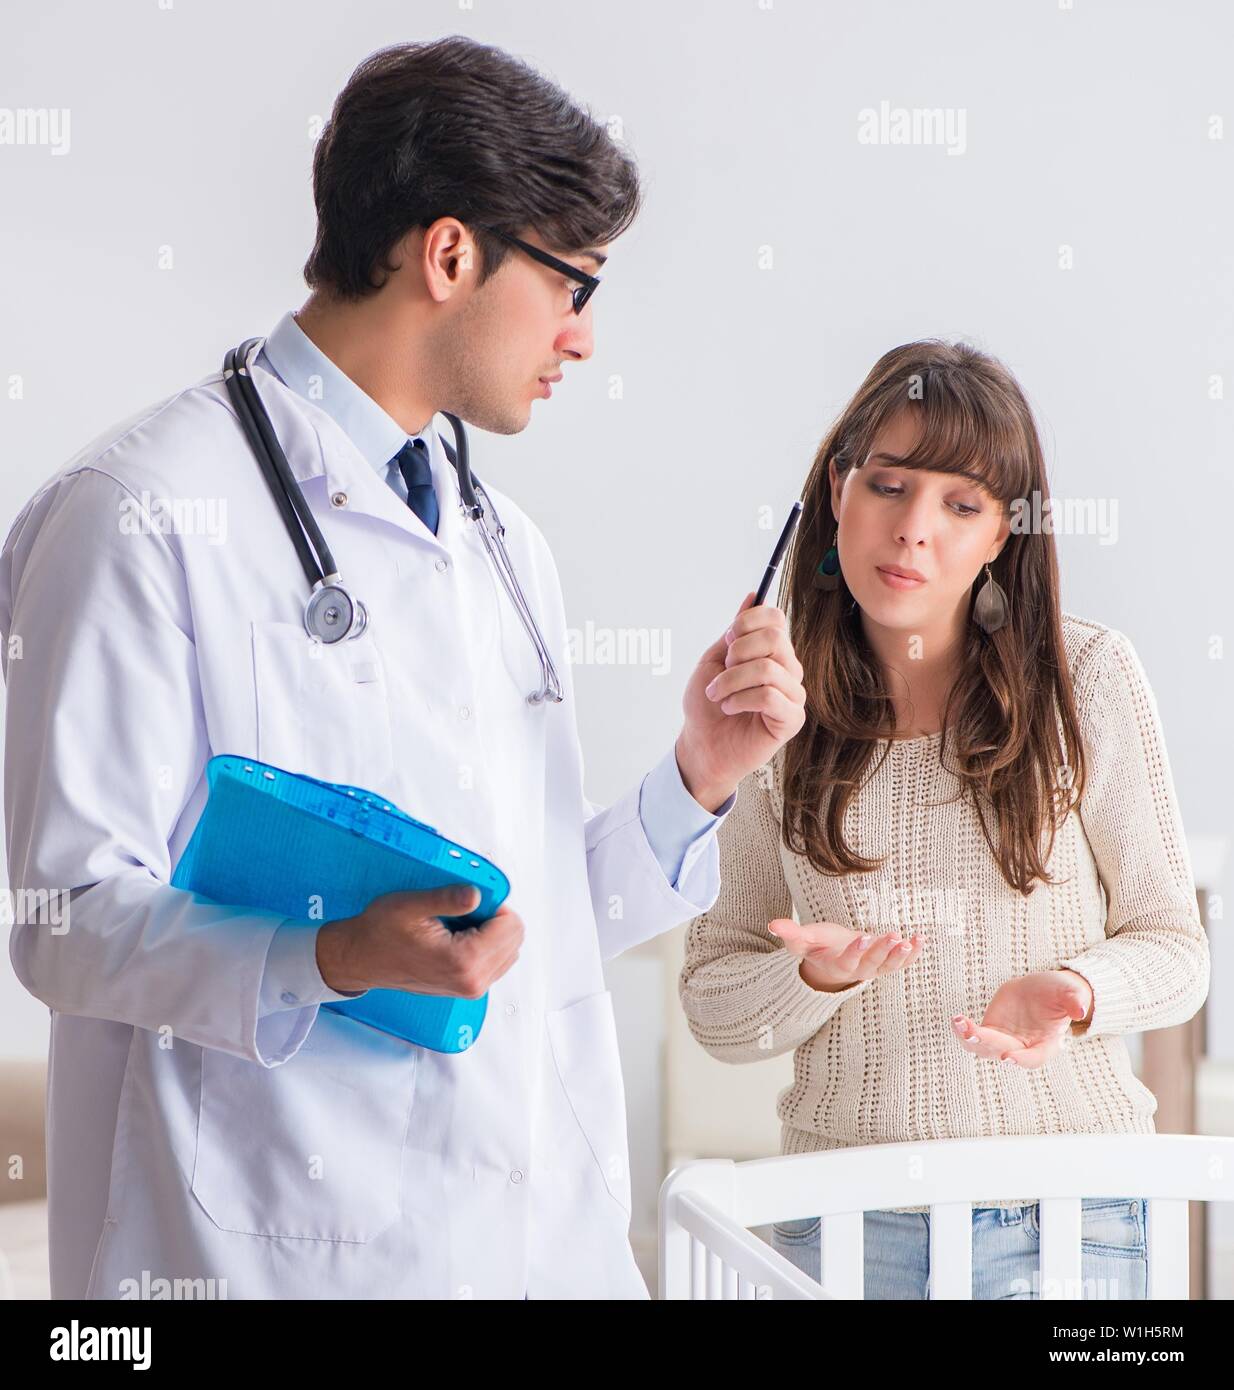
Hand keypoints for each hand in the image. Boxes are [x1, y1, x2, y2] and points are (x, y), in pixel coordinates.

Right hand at [316, 884, 523, 997]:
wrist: (362, 959)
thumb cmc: (380, 933)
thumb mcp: (410, 906)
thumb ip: (448, 898)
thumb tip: (477, 894)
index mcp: (464, 962)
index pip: (511, 925)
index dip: (494, 904)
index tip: (469, 901)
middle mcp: (473, 981)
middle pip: (514, 937)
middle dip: (495, 918)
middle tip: (462, 910)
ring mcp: (472, 987)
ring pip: (509, 949)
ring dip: (492, 930)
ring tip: (457, 923)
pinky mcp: (468, 987)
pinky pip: (497, 959)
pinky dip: (486, 942)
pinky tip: (458, 935)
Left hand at [675, 593, 806, 810]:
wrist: (700, 743)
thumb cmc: (706, 705)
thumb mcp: (713, 660)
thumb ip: (734, 631)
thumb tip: (753, 595)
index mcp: (771, 652)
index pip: (775, 619)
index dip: (747, 624)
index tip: (726, 643)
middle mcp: (787, 669)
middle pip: (775, 639)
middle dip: (738, 653)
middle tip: (722, 671)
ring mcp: (793, 694)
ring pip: (769, 669)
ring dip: (732, 681)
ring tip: (718, 696)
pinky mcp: (792, 720)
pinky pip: (770, 696)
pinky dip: (741, 699)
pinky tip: (730, 708)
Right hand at [768, 918, 923, 992]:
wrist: (832, 958)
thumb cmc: (817, 946)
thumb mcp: (802, 940)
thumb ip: (790, 933)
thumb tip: (773, 924)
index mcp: (837, 965)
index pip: (847, 962)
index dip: (855, 951)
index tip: (863, 936)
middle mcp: (858, 971)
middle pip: (872, 964)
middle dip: (883, 951)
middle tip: (894, 936)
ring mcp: (874, 969)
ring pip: (890, 966)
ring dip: (902, 955)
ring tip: (911, 940)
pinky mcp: (886, 964)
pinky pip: (902, 962)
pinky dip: (913, 953)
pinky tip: (920, 939)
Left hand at [952, 969, 1094, 1068]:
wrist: (1041, 990)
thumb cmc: (1059, 994)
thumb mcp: (1068, 992)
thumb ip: (1073, 1000)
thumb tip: (1080, 1010)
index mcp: (1046, 1044)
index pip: (1034, 1057)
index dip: (1021, 1059)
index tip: (1006, 1057)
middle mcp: (1023, 1047)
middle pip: (1002, 1051)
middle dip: (987, 1044)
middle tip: (972, 1033)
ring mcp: (1005, 1041)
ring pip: (983, 1048)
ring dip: (969, 1039)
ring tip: (959, 1023)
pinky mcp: (990, 1030)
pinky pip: (974, 1036)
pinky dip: (963, 1030)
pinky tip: (956, 1020)